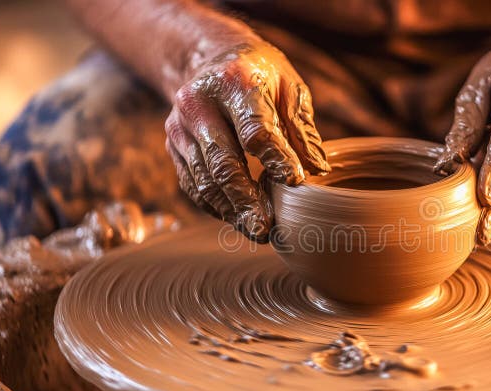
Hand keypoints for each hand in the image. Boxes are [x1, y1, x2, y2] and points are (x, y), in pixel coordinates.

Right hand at [165, 38, 328, 242]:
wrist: (209, 58)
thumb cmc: (260, 75)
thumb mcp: (289, 87)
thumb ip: (301, 127)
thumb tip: (318, 168)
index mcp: (233, 82)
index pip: (255, 130)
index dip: (276, 158)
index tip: (296, 182)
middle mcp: (198, 104)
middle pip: (223, 161)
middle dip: (245, 200)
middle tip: (266, 228)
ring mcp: (180, 126)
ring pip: (204, 179)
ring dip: (231, 210)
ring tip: (256, 231)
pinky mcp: (172, 145)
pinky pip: (192, 184)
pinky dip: (215, 206)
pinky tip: (237, 219)